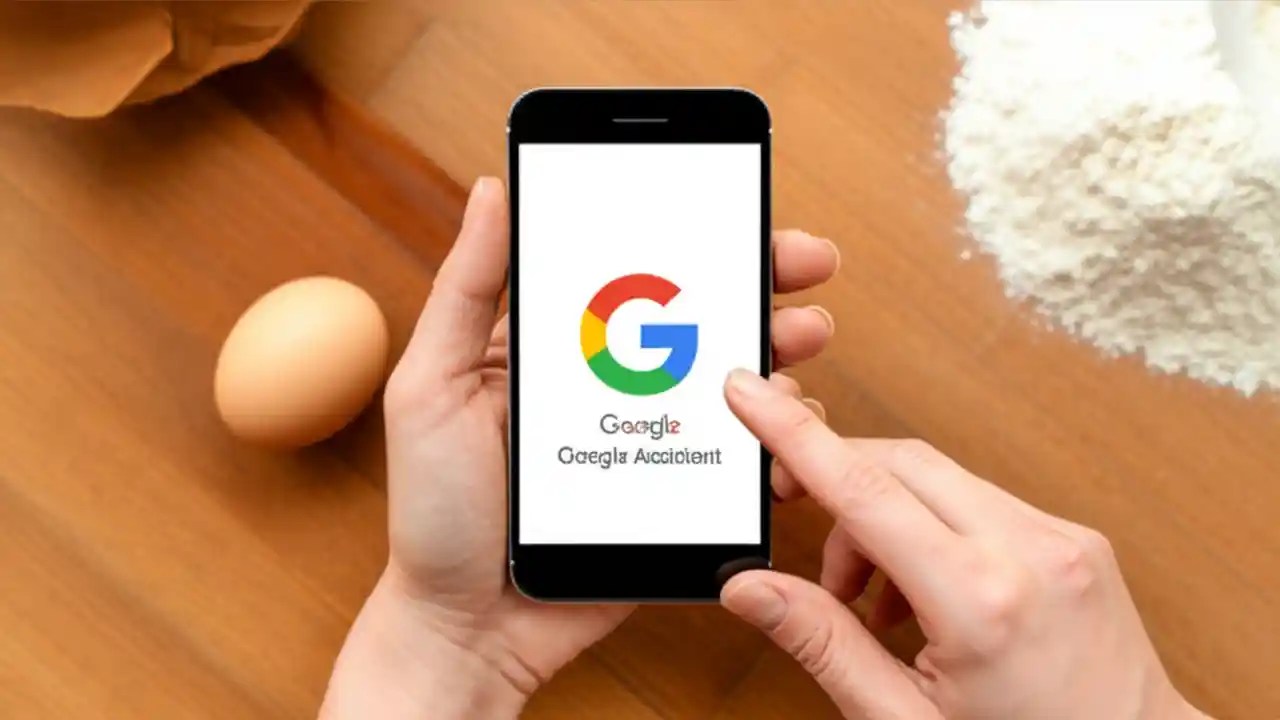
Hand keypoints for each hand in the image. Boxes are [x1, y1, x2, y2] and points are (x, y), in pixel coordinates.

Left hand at [319, 177, 840, 719]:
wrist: (466, 628)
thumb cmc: (434, 510)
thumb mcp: (430, 387)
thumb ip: (466, 291)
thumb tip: (493, 190)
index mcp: (556, 347)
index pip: (632, 272)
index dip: (691, 235)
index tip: (742, 207)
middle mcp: (610, 385)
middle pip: (698, 319)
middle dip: (761, 284)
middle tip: (809, 265)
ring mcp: (648, 441)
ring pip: (730, 385)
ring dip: (778, 358)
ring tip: (801, 346)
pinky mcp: (674, 498)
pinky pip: (736, 462)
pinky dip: (775, 447)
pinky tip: (783, 444)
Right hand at [718, 370, 1208, 719]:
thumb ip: (822, 643)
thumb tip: (750, 588)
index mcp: (982, 601)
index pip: (863, 489)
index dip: (793, 435)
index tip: (750, 393)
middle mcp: (1030, 549)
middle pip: (898, 464)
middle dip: (838, 492)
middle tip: (815, 561)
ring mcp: (1061, 536)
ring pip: (937, 478)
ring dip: (886, 519)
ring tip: (877, 603)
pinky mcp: (1074, 536)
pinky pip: (979, 498)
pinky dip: (933, 527)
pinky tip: (926, 591)